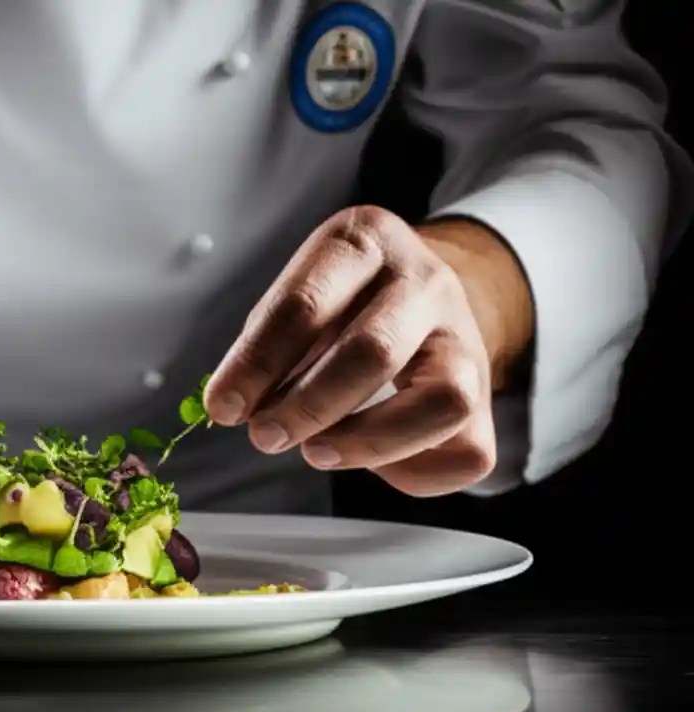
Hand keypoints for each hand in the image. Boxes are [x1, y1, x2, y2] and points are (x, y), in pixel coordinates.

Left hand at [203, 206, 531, 495]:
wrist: (422, 292)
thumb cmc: (345, 301)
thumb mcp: (299, 295)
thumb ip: (266, 346)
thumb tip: (234, 405)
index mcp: (367, 240)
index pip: (306, 304)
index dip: (258, 363)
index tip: (223, 406)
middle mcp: (427, 281)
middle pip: (374, 351)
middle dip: (308, 406)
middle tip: (265, 435)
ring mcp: (466, 337)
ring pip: (442, 401)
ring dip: (367, 441)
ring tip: (317, 451)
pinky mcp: (486, 394)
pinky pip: (466, 451)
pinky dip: (412, 471)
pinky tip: (369, 459)